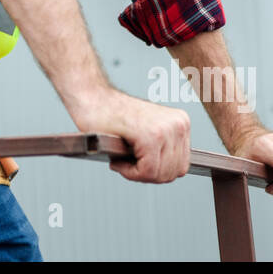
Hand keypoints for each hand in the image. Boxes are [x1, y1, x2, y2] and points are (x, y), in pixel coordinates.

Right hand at [73, 90, 190, 183]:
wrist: (92, 98)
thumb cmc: (112, 115)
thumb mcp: (149, 132)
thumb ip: (164, 151)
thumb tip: (166, 174)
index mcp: (180, 123)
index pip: (180, 166)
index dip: (156, 172)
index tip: (137, 164)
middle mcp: (178, 124)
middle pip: (172, 173)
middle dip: (147, 175)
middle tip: (127, 164)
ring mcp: (166, 129)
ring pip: (160, 174)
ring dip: (137, 174)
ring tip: (122, 161)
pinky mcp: (151, 136)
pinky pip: (148, 171)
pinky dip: (131, 172)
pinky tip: (118, 161)